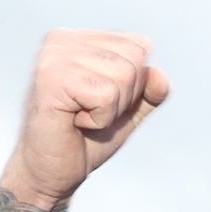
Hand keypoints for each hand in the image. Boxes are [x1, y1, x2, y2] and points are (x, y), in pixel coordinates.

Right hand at [1, 29, 170, 208]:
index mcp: (82, 39)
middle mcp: (65, 39)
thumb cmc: (85, 140)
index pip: (140, 46)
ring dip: (110, 111)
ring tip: (81, 117)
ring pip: (124, 77)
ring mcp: (55, 55)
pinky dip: (99, 120)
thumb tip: (159, 75)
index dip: (135, 86)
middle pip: (135, 61)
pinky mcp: (52, 78)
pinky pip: (106, 96)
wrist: (51, 172)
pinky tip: (74, 122)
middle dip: (124, 99)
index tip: (102, 102)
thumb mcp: (128, 112)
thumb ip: (149, 92)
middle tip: (91, 113)